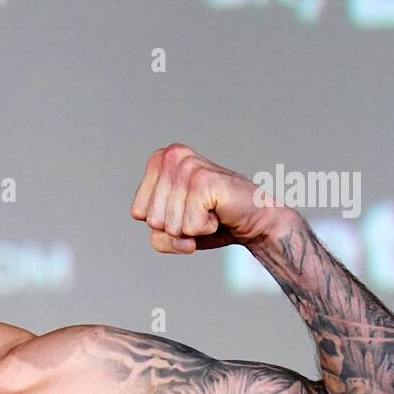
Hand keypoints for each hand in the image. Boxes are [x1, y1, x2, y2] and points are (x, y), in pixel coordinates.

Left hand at [130, 143, 290, 253]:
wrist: (255, 221)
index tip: (186, 211)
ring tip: (211, 211)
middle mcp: (171, 157)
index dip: (162, 224)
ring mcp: (188, 167)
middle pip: (152, 219)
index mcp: (159, 161)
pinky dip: (205, 229)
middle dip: (178, 227)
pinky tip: (219, 212)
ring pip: (169, 225)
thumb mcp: (174, 233)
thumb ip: (158, 236)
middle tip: (201, 213)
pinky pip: (189, 226)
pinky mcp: (204, 181)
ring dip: (193, 228)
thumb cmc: (213, 222)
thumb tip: (177, 232)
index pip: (138, 212)